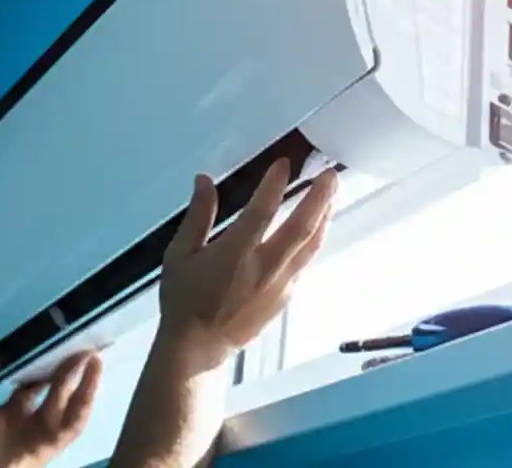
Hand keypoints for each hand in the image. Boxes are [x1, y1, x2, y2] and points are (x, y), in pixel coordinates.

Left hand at [0, 352, 102, 467]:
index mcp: (8, 412)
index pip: (31, 384)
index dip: (43, 366)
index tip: (54, 345)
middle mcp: (28, 421)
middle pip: (55, 390)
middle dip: (69, 369)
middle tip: (82, 346)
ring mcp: (40, 434)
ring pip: (70, 406)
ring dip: (85, 384)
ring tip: (93, 360)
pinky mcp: (49, 448)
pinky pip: (72, 426)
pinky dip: (84, 406)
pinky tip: (91, 385)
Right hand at [158, 160, 336, 372]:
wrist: (198, 348)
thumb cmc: (184, 300)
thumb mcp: (179, 255)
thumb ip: (197, 216)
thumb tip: (204, 180)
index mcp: (235, 254)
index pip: (262, 210)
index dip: (275, 184)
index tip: (284, 163)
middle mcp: (264, 268)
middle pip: (301, 226)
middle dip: (320, 198)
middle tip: (331, 175)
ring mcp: (280, 284)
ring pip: (311, 245)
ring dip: (324, 217)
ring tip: (333, 194)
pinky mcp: (286, 296)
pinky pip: (305, 262)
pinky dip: (314, 240)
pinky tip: (317, 228)